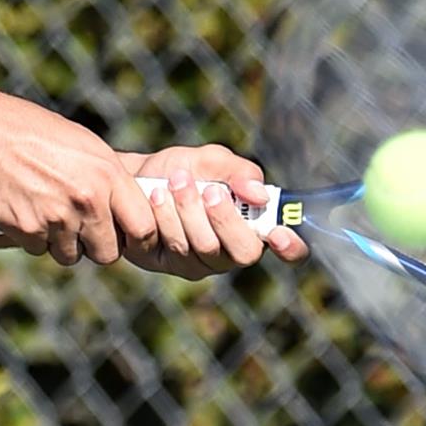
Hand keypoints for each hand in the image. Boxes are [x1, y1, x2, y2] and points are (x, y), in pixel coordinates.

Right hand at [0, 93, 162, 267]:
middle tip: (78, 229)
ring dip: (59, 242)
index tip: (125, 238)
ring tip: (44, 211)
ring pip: (71, 255)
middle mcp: (88, 199)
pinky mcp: (28, 229)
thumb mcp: (82, 144)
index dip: (137, 239)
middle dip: (94, 246)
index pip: (143, 227)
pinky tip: (23, 209)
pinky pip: (39, 249)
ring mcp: (58, 217)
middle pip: (108, 253)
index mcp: (108, 175)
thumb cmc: (31, 131)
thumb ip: (106, 177)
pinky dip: (31, 236)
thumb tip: (126, 205)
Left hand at [122, 144, 308, 278]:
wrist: (134, 174)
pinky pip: (170, 248)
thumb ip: (239, 173)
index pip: (289, 252)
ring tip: (175, 182)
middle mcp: (230, 252)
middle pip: (243, 253)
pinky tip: (155, 196)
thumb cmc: (184, 169)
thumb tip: (258, 194)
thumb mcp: (213, 161)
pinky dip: (164, 216)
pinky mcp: (164, 263)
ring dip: (189, 210)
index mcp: (254, 228)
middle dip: (225, 218)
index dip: (290, 248)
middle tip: (208, 190)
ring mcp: (197, 263)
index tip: (278, 232)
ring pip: (203, 248)